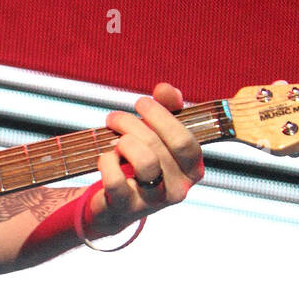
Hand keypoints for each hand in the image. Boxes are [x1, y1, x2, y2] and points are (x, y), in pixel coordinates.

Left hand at [88, 82, 203, 231]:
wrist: (117, 204)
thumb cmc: (141, 161)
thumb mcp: (158, 135)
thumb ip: (167, 109)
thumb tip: (165, 89)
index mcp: (193, 169)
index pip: (185, 140)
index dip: (162, 117)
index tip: (141, 103)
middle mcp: (179, 188)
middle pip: (157, 145)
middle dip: (131, 123)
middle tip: (114, 118)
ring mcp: (154, 201)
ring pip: (144, 162)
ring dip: (122, 142)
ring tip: (113, 139)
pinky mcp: (127, 208)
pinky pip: (116, 180)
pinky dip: (106, 162)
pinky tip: (105, 157)